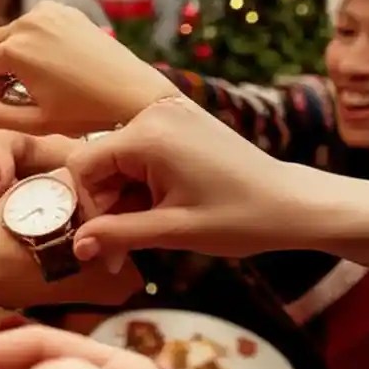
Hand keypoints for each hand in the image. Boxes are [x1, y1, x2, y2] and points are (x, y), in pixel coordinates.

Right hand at [0, 2, 173, 133]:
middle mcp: (28, 22)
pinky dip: (35, 38)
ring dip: (15, 50)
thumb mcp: (35, 122)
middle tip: (17, 89)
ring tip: (36, 76)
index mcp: (16, 48)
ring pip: (14, 30)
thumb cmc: (84, 111)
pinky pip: (36, 21)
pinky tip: (54, 60)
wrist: (132, 92)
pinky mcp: (67, 11)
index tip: (7, 101)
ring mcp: (49, 12)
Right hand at [67, 95, 368, 268]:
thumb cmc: (240, 218)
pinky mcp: (180, 122)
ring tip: (143, 236)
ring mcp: (169, 115)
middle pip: (100, 163)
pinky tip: (158, 212)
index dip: (85, 207)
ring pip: (118, 162)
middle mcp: (153, 114)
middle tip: (116, 254)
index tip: (98, 243)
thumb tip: (75, 247)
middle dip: (105, 209)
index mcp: (148, 135)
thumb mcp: (172, 231)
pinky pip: (140, 154)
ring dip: (123, 200)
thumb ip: (117, 235)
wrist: (293, 202)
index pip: (82, 165)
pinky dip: (141, 185)